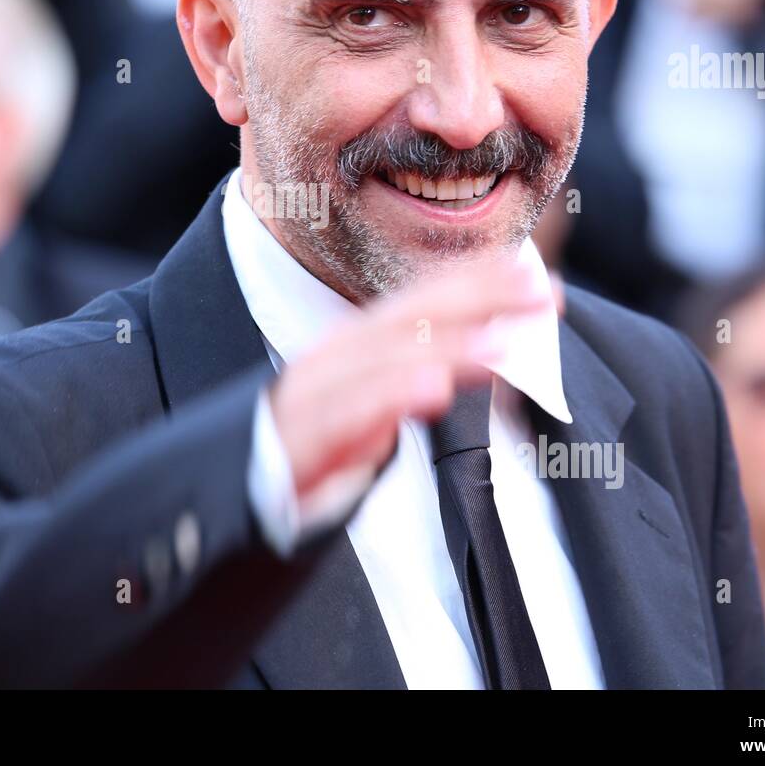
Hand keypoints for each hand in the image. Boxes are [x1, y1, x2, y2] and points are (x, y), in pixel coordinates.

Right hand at [268, 257, 549, 500]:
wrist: (229, 492)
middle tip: (535, 289)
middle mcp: (334, 360)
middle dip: (472, 298)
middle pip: (407, 317)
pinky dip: (392, 393)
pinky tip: (435, 386)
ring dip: (446, 345)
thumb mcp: (365, 418)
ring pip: (384, 358)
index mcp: (354, 349)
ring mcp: (314, 395)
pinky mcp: (298, 439)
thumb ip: (406, 391)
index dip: (473, 283)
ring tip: (502, 341)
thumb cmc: (300, 452)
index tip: (530, 272)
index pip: (419, 304)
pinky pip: (348, 413)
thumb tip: (457, 372)